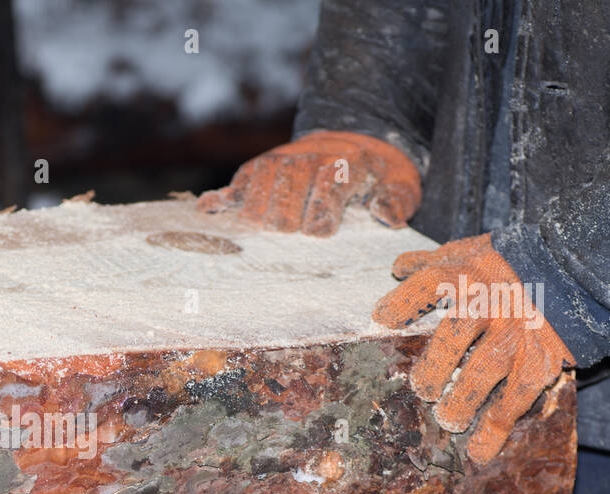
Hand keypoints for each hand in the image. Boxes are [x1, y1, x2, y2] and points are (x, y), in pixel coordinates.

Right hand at [197, 131, 420, 236]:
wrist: (353, 144)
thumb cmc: (377, 178)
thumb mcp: (402, 186)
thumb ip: (398, 201)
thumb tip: (385, 215)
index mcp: (346, 161)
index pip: (327, 184)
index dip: (321, 213)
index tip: (321, 231)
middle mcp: (308, 157)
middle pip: (287, 190)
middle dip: (288, 219)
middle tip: (293, 233)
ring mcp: (280, 161)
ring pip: (259, 186)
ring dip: (258, 213)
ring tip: (262, 231)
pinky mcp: (259, 169)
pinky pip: (237, 182)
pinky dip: (220, 197)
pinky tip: (207, 208)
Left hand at [372, 234, 574, 464]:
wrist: (570, 274)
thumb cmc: (506, 267)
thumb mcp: (470, 253)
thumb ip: (433, 262)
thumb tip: (397, 269)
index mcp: (467, 274)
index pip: (431, 283)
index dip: (406, 301)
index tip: (382, 318)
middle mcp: (491, 303)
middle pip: (457, 333)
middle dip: (436, 364)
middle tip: (422, 390)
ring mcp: (515, 333)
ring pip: (486, 368)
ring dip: (462, 399)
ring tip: (448, 420)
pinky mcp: (538, 361)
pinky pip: (517, 398)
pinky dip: (496, 428)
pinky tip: (478, 451)